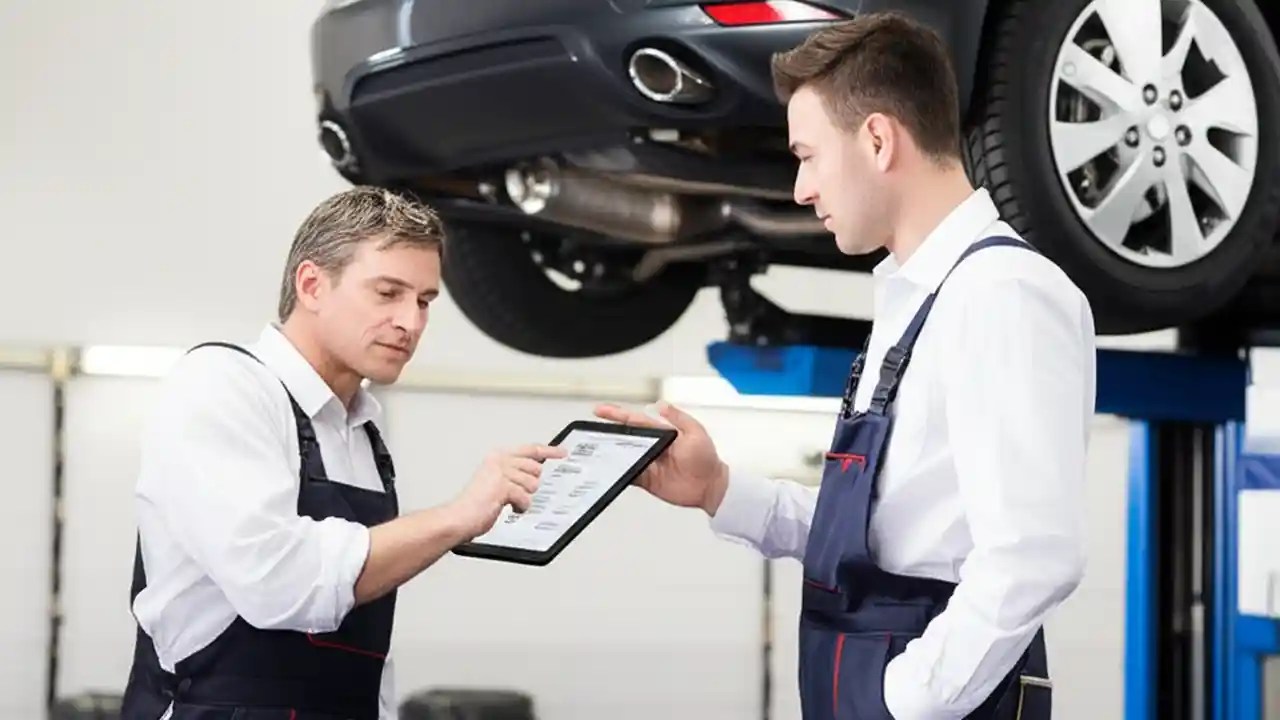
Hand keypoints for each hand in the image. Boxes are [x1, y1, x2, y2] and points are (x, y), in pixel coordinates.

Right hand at [450, 444, 566, 539]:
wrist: (459, 517)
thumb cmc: (475, 504)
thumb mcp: (495, 481)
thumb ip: (512, 473)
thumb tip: (532, 474)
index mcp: (497, 456)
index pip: (529, 449)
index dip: (549, 450)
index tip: (561, 452)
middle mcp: (499, 461)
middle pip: (535, 468)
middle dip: (530, 484)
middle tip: (516, 493)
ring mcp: (501, 472)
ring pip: (532, 484)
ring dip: (523, 497)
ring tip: (508, 501)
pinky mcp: (503, 486)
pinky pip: (525, 498)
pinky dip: (520, 507)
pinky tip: (509, 508)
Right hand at [593, 401, 729, 515]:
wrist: (710, 487)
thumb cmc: (707, 460)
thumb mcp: (696, 432)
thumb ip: (678, 418)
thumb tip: (662, 404)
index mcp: (661, 433)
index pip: (635, 421)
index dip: (617, 415)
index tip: (601, 410)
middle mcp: (652, 447)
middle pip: (624, 437)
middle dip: (607, 431)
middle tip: (589, 429)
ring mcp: (648, 464)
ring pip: (623, 455)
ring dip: (609, 452)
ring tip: (592, 448)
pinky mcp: (648, 480)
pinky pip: (629, 475)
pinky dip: (618, 472)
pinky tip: (607, 469)